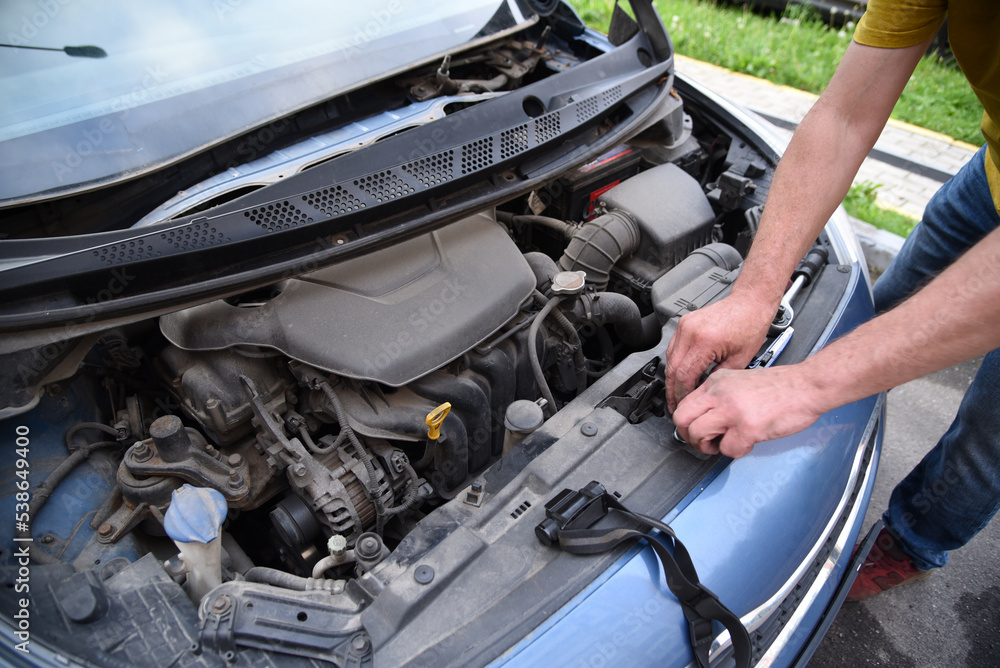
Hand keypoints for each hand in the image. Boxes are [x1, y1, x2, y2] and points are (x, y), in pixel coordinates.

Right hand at [665, 294, 774, 411]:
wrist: (749, 302)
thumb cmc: (750, 325)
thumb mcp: (740, 360)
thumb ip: (718, 377)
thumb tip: (703, 391)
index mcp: (705, 341)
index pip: (685, 375)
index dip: (682, 394)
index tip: (684, 405)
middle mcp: (690, 332)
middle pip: (671, 368)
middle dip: (672, 390)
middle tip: (673, 405)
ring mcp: (685, 326)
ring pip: (669, 358)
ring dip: (672, 377)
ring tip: (676, 392)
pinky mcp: (684, 323)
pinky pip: (673, 347)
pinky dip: (675, 362)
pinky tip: (680, 373)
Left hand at [672, 366, 824, 457]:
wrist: (807, 386)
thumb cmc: (781, 387)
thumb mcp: (739, 382)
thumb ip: (719, 397)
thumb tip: (704, 418)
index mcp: (716, 382)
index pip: (683, 404)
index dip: (686, 423)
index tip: (694, 431)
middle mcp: (719, 393)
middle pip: (682, 420)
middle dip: (689, 437)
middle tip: (704, 443)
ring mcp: (731, 410)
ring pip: (697, 434)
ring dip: (708, 447)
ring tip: (725, 444)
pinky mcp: (747, 427)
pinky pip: (728, 449)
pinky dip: (737, 451)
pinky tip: (748, 442)